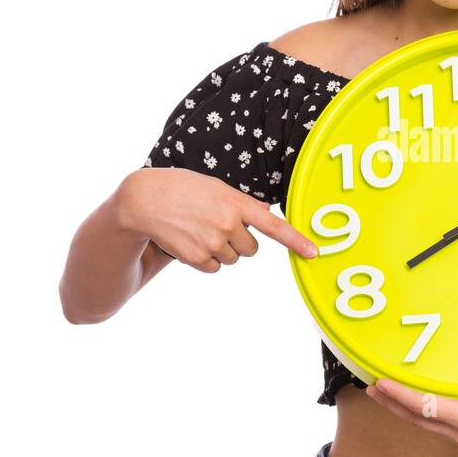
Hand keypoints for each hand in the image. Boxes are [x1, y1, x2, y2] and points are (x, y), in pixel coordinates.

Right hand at [117, 167, 317, 271]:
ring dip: (221, 249)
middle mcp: (227, 224)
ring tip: (198, 229)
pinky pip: (214, 268)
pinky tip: (190, 241)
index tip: (313, 253)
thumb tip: (266, 215)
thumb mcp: (216, 188)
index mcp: (235, 203)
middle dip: (239, 241)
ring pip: (232, 259)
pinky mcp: (196, 258)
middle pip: (252, 249)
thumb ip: (242, 203)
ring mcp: (212, 243)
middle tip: (215, 224)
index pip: (273, 224)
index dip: (295, 240)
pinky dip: (205, 259)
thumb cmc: (183, 189)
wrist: (144, 200)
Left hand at [364, 350, 457, 456]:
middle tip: (368, 387)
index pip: (428, 407)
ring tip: (381, 395)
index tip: (381, 384)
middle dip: (391, 403)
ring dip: (400, 409)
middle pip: (417, 419)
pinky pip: (434, 425)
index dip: (402, 395)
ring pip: (424, 424)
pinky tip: (412, 404)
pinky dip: (416, 413)